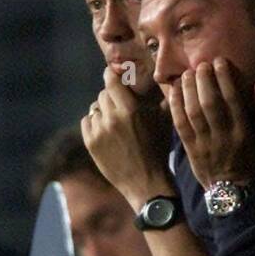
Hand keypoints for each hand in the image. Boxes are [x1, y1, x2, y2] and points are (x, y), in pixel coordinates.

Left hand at [82, 66, 172, 206]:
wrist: (145, 182)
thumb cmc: (158, 149)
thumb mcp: (165, 121)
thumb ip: (163, 99)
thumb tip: (168, 80)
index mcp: (130, 109)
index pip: (111, 80)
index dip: (111, 74)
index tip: (114, 74)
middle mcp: (111, 117)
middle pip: (103, 94)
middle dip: (111, 96)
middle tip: (121, 103)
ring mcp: (98, 131)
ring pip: (95, 108)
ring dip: (103, 110)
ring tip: (114, 120)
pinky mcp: (90, 142)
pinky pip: (87, 122)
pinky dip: (95, 123)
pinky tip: (106, 130)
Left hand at [168, 58, 254, 189]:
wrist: (231, 189)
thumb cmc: (252, 158)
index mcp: (244, 131)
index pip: (233, 100)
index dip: (225, 78)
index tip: (220, 61)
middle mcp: (224, 135)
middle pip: (211, 103)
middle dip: (205, 80)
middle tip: (201, 64)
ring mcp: (204, 142)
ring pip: (193, 112)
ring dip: (189, 89)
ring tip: (188, 73)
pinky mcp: (189, 147)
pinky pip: (180, 124)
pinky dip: (176, 105)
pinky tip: (175, 90)